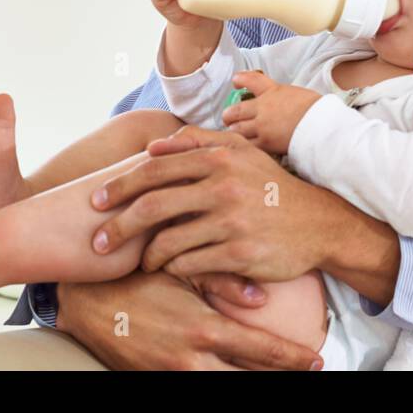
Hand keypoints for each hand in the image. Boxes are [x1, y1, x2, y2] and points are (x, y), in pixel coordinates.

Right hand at [54, 269, 322, 369]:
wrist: (85, 300)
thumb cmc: (136, 275)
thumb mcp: (179, 271)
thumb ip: (222, 282)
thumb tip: (262, 297)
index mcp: (204, 329)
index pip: (262, 350)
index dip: (293, 358)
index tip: (318, 359)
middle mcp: (192, 358)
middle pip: (250, 376)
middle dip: (281, 375)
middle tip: (310, 368)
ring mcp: (173, 373)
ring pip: (226, 384)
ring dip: (250, 377)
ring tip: (279, 374)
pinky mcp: (156, 379)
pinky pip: (195, 384)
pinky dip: (219, 377)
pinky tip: (232, 372)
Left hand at [89, 126, 328, 283]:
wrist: (317, 224)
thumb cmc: (270, 188)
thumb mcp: (241, 154)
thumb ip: (198, 143)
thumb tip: (152, 146)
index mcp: (218, 158)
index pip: (155, 168)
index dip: (120, 185)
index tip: (95, 201)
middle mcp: (223, 186)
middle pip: (153, 205)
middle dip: (118, 225)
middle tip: (99, 240)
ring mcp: (232, 221)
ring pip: (168, 240)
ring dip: (146, 254)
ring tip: (140, 260)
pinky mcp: (239, 253)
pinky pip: (190, 264)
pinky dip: (173, 268)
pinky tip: (170, 269)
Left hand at [220, 70, 321, 155]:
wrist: (321, 125)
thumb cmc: (316, 109)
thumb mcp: (297, 94)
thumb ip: (282, 97)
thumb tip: (280, 103)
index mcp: (273, 91)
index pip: (252, 80)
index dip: (241, 79)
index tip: (236, 81)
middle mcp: (263, 107)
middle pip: (236, 109)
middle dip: (229, 114)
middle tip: (227, 117)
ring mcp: (261, 126)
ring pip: (237, 129)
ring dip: (233, 131)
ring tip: (233, 133)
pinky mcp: (265, 143)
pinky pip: (248, 145)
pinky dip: (244, 146)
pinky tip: (244, 147)